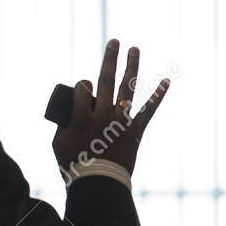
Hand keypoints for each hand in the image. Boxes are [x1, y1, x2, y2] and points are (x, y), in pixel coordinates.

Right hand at [52, 39, 170, 176]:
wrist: (99, 184)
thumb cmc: (74, 165)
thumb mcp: (58, 143)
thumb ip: (63, 123)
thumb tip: (69, 112)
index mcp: (81, 116)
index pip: (83, 87)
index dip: (82, 84)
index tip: (83, 88)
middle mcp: (103, 113)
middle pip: (107, 78)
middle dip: (110, 58)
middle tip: (115, 41)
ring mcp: (121, 120)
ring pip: (128, 87)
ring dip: (131, 66)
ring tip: (134, 49)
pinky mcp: (135, 130)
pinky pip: (149, 109)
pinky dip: (159, 95)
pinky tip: (167, 80)